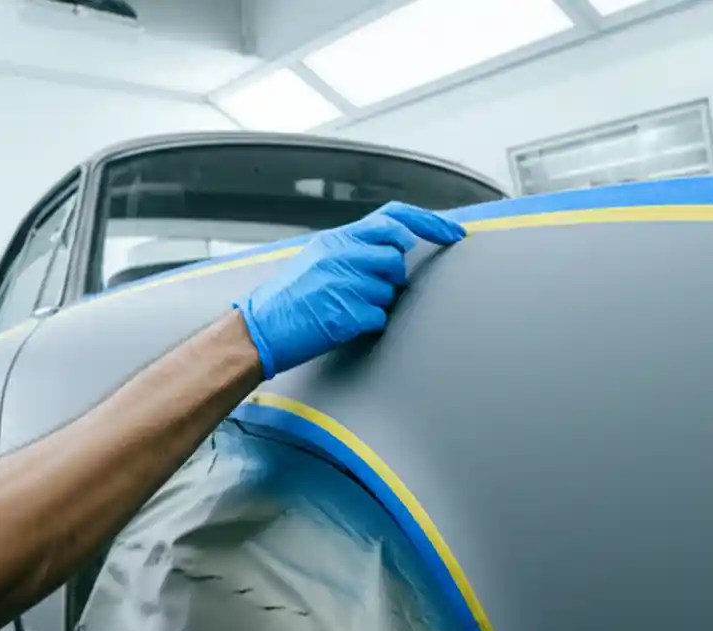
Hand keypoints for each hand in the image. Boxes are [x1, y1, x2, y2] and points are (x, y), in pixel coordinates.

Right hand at [235, 201, 464, 377]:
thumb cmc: (289, 300)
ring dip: (376, 302)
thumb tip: (396, 250)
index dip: (430, 223)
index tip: (455, 233)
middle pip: (395, 255)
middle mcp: (341, 255)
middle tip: (371, 286)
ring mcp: (344, 283)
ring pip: (390, 290)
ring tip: (343, 307)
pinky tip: (341, 323)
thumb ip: (355, 250)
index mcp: (336, 240)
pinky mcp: (346, 313)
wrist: (257, 331)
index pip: (393, 218)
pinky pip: (379, 317)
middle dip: (393, 273)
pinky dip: (367, 323)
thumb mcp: (318, 260)